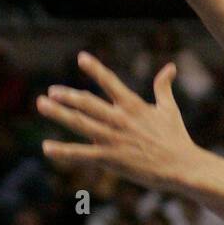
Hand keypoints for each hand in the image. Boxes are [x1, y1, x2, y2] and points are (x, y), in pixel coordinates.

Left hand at [37, 52, 196, 194]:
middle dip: (67, 95)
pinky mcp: (111, 159)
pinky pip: (82, 154)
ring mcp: (114, 139)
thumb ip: (163, 87)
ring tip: (41, 104)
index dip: (95, 69)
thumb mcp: (169, 109)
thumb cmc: (176, 138)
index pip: (111, 82)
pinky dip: (63, 151)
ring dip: (59, 113)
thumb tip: (170, 67)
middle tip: (51, 91)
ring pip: (80, 123)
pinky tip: (46, 148)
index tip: (81, 58)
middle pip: (87, 102)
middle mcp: (120, 119)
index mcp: (133, 105)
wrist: (182, 166)